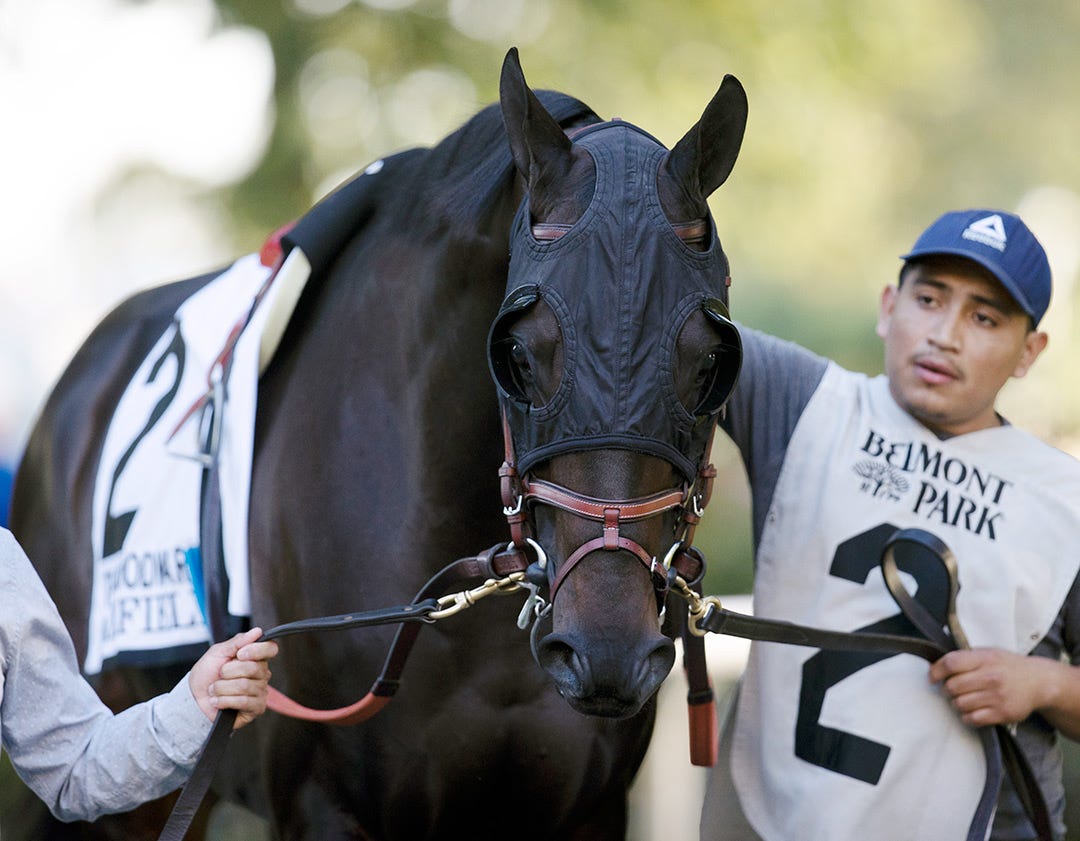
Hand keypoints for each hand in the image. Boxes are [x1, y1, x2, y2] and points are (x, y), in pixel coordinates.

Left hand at [188, 628, 278, 728]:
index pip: (270, 649)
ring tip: (215, 690)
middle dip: (228, 671)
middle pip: (253, 668)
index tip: (239, 654)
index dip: (256, 650)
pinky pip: (243, 701)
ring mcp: (260, 691)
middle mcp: (262, 674)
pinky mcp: (256, 708)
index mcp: (255, 657)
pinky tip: (218, 701)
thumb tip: (257, 631)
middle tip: (220, 675)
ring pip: (244, 685)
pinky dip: (224, 701)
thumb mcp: (217, 652)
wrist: (195, 698)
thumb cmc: (207, 674)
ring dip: (221, 688)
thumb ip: (237, 642)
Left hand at [929, 648, 1049, 727]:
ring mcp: (997, 697)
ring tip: (965, 698)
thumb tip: (936, 666)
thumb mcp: (988, 653)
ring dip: (957, 703)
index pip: (951, 663)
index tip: (932, 677)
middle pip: (952, 687)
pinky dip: (967, 716)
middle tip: (953, 689)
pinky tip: (973, 710)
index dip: (936, 671)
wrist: (1039, 681)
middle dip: (948, 689)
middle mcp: (991, 677)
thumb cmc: (1007, 666)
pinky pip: (972, 719)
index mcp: (985, 659)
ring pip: (959, 704)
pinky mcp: (1003, 714)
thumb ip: (965, 658)